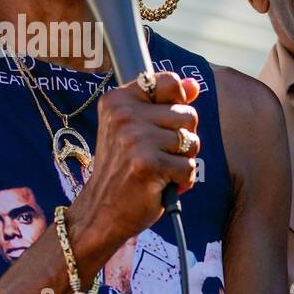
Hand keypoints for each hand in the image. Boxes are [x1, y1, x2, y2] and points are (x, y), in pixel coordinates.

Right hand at [67, 71, 200, 264]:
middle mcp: (124, 114)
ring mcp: (135, 138)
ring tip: (158, 170)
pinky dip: (181, 181)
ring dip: (182, 161)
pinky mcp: (148, 164)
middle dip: (182, 138)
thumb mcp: (138, 129)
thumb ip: (166, 103)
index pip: (169, 82)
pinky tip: (160, 185)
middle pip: (187, 114)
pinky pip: (188, 167)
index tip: (163, 122)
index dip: (178, 102)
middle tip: (157, 154)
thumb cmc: (123, 170)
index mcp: (118, 100)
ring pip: (191, 141)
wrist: (100, 211)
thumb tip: (193, 85)